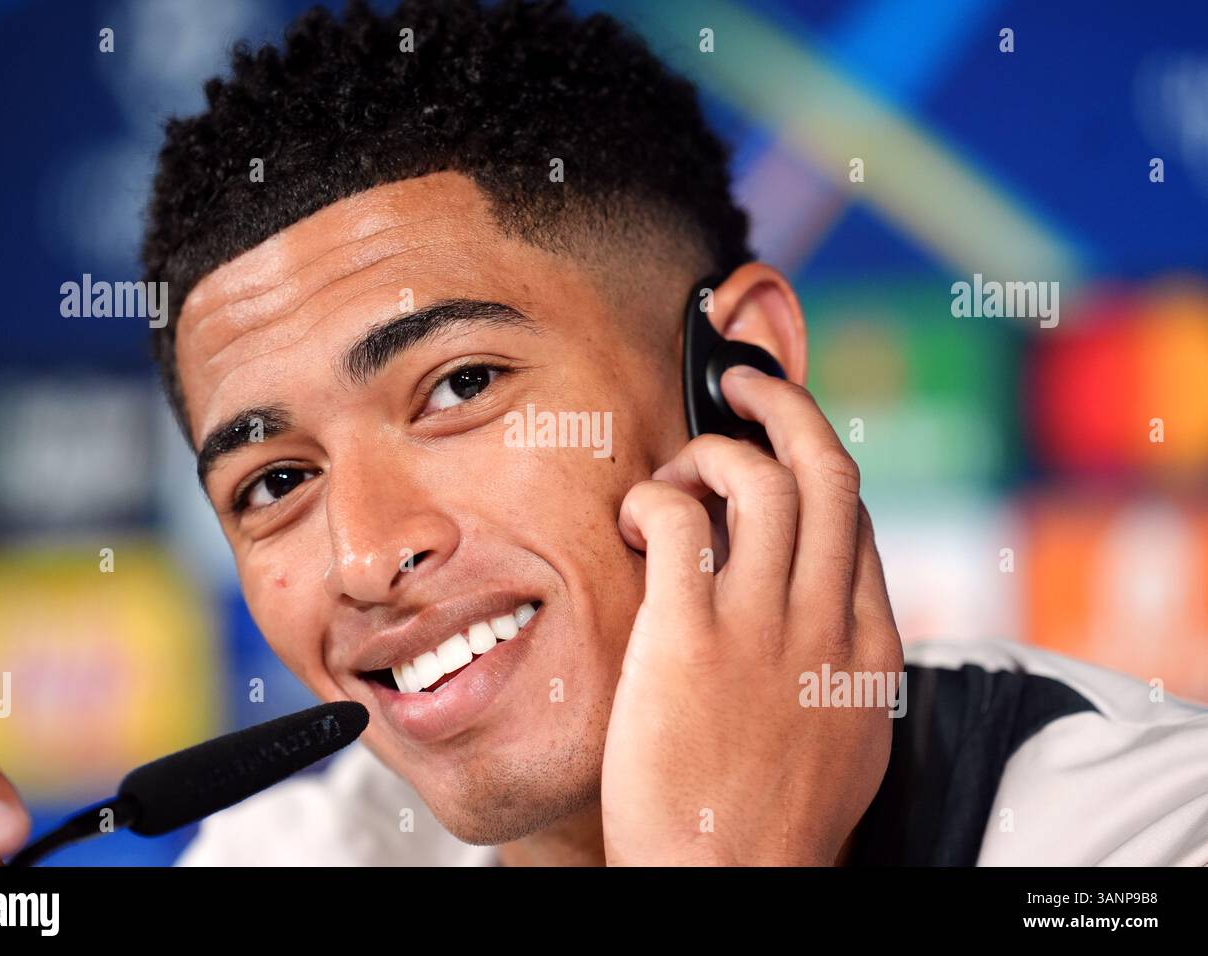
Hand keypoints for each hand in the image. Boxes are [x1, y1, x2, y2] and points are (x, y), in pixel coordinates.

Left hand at [602, 366, 901, 865]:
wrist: (726, 878)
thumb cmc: (770, 817)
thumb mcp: (845, 737)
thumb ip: (844, 663)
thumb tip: (829, 607)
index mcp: (869, 647)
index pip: (858, 518)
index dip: (815, 465)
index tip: (781, 451)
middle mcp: (827, 622)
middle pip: (828, 470)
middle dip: (786, 404)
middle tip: (743, 383)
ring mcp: (761, 627)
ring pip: (760, 478)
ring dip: (713, 450)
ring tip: (678, 470)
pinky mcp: (688, 637)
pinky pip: (680, 521)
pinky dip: (656, 495)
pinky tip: (638, 518)